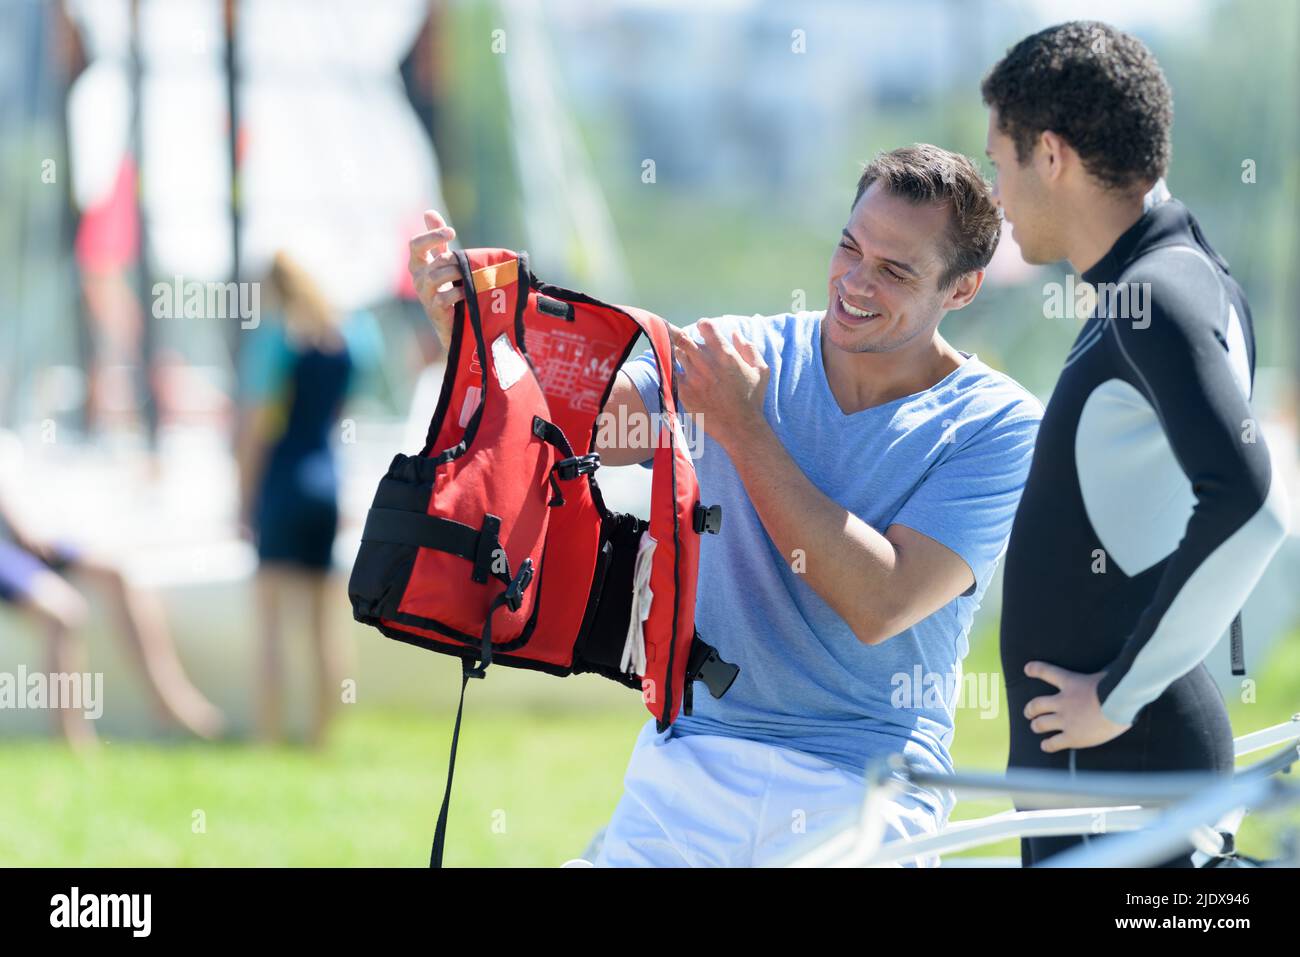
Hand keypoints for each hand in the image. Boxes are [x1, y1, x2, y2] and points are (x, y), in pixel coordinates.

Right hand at [408, 210, 460, 348]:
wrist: (454, 322)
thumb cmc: (448, 286)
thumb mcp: (444, 260)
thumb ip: (438, 239)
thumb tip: (429, 212)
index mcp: (419, 264)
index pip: (415, 245)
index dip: (431, 235)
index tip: (452, 232)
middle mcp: (418, 279)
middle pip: (433, 261)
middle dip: (453, 259)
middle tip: (468, 260)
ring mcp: (425, 296)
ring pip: (437, 277)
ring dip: (456, 273)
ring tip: (471, 274)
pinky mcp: (435, 311)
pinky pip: (444, 297)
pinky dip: (458, 293)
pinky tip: (469, 292)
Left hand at [668, 320, 768, 449]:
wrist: (740, 427)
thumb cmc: (752, 399)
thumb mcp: (761, 370)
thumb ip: (749, 348)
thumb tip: (735, 333)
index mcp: (726, 354)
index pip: (705, 326)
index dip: (703, 326)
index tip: (704, 331)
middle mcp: (706, 363)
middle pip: (683, 338)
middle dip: (681, 336)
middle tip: (683, 339)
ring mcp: (693, 378)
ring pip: (677, 355)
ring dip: (681, 354)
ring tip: (689, 360)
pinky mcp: (684, 392)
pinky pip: (673, 374)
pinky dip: (678, 372)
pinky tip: (686, 376)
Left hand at [1022, 661, 1131, 751]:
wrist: (1121, 703)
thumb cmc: (1120, 687)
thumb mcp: (1105, 676)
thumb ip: (1100, 678)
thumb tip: (1109, 675)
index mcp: (1071, 682)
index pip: (1047, 672)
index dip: (1035, 669)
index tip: (1027, 669)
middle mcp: (1063, 701)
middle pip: (1037, 704)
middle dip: (1030, 709)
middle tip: (1029, 712)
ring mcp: (1066, 720)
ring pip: (1041, 724)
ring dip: (1036, 726)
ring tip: (1036, 727)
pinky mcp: (1073, 736)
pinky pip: (1054, 742)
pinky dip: (1047, 744)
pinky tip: (1045, 745)